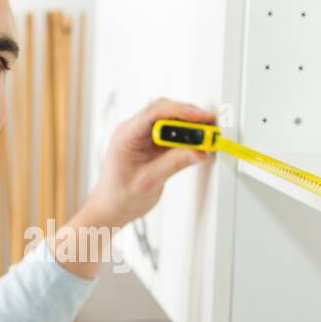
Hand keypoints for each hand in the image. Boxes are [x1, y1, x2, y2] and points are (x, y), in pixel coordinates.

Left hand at [82, 98, 215, 228]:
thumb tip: (198, 151)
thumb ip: (174, 164)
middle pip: (165, 112)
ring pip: (170, 121)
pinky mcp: (152, 145)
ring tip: (207, 136)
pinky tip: (198, 144)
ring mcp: (143, 137)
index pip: (155, 113)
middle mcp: (134, 131)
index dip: (181, 112)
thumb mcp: (149, 181)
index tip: (201, 118)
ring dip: (190, 126)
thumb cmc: (118, 197)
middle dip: (190, 116)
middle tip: (210, 127)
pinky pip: (172, 135)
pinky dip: (187, 137)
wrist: (110, 209)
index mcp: (126, 136)